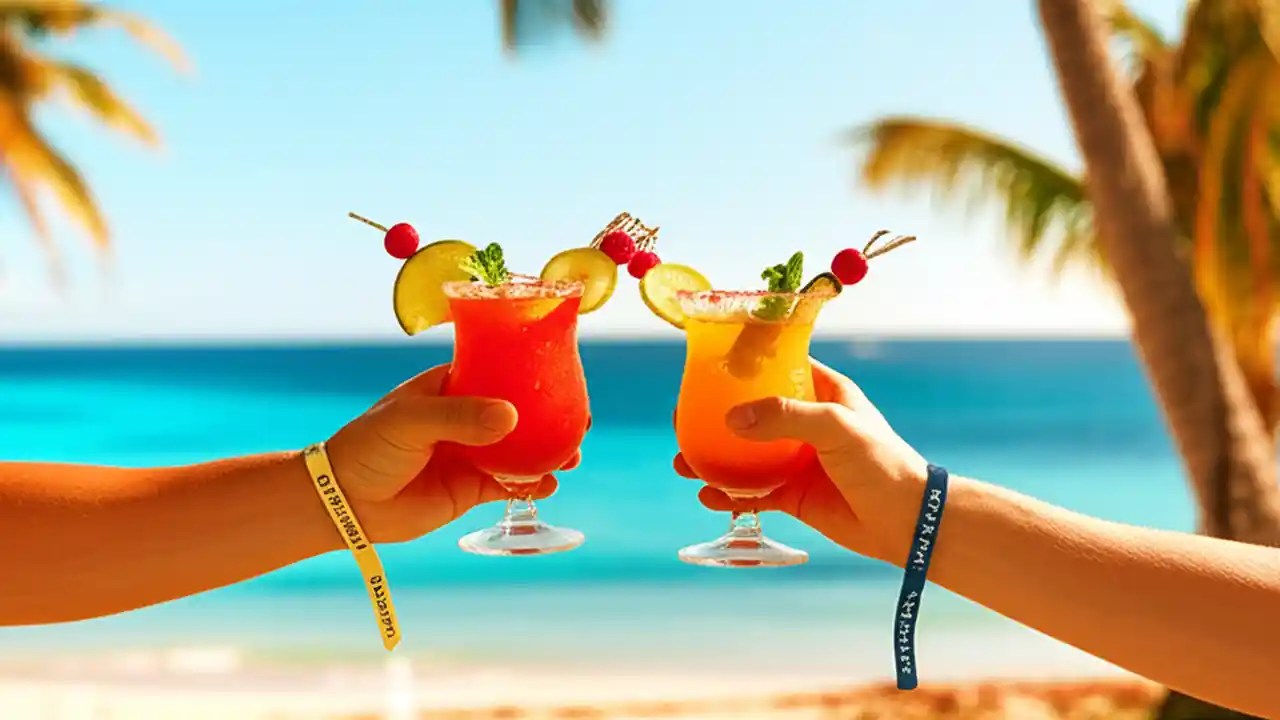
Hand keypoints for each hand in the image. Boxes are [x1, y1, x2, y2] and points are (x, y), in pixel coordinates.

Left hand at [325, 364, 578, 542]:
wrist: (345, 502)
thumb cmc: (369, 447)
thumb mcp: (412, 421)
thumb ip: (460, 417)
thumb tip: (511, 417)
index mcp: (451, 387)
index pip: (499, 371)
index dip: (532, 374)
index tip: (564, 376)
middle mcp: (466, 417)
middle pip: (520, 412)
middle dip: (551, 416)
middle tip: (581, 422)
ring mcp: (470, 453)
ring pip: (521, 449)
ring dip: (549, 451)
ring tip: (572, 455)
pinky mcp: (469, 488)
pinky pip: (510, 484)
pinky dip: (532, 484)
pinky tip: (549, 484)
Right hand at [675, 359, 926, 564]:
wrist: (907, 522)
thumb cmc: (883, 463)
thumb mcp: (837, 427)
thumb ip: (786, 417)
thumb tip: (732, 419)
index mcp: (823, 392)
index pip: (778, 367)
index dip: (744, 365)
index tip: (708, 364)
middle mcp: (806, 424)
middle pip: (751, 412)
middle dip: (716, 415)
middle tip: (683, 418)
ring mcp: (797, 460)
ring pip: (745, 455)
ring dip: (715, 458)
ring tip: (684, 462)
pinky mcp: (794, 496)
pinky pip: (753, 494)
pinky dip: (729, 495)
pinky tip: (707, 496)